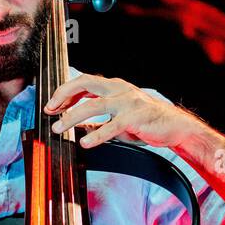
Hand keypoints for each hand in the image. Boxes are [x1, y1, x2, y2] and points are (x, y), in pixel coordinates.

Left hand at [42, 73, 191, 149]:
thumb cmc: (146, 122)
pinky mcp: (134, 117)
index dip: (64, 92)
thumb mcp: (119, 118)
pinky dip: (95, 135)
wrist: (174, 126)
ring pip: (92, 105)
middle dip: (63, 95)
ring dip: (71, 117)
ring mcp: (127, 102)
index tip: (52, 105)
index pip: (83, 82)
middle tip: (50, 110)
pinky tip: (85, 142)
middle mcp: (119, 89)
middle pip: (84, 83)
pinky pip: (110, 126)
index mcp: (114, 86)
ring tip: (59, 128)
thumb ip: (99, 120)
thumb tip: (78, 127)